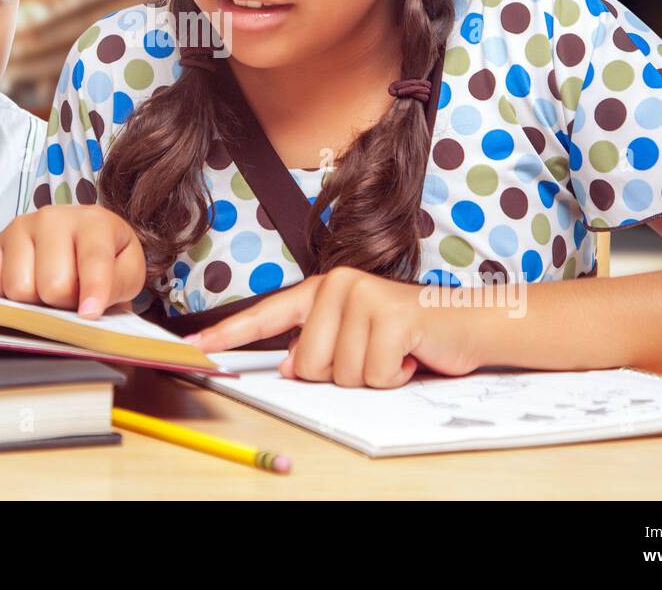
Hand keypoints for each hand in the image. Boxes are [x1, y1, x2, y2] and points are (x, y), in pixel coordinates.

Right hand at [0, 204, 144, 318]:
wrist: (79, 239)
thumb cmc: (106, 258)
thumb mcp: (128, 271)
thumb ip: (118, 286)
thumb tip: (87, 310)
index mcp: (93, 221)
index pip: (94, 259)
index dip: (93, 292)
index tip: (90, 314)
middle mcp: (52, 217)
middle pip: (53, 285)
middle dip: (63, 302)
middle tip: (71, 295)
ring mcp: (19, 227)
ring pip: (19, 289)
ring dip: (34, 301)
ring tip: (47, 288)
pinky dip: (4, 295)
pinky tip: (24, 283)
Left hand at [183, 267, 482, 386]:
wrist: (468, 323)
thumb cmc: (410, 335)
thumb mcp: (355, 339)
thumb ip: (318, 348)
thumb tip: (292, 367)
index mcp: (322, 290)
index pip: (266, 316)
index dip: (228, 335)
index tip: (194, 347)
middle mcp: (338, 285)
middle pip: (308, 365)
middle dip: (343, 374)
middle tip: (375, 354)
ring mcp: (364, 296)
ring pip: (340, 375)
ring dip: (372, 376)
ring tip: (394, 353)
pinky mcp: (391, 315)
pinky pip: (373, 375)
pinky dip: (395, 376)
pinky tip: (410, 356)